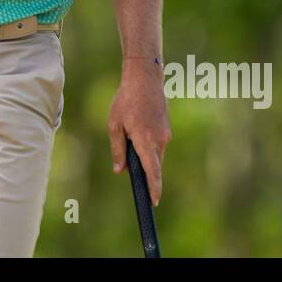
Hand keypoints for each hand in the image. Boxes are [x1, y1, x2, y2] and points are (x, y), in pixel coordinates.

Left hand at [108, 57, 171, 205]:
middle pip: (153, 165)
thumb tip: (119, 170)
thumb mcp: (114, 125)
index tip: (154, 202)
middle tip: (129, 167)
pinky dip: (148, 146)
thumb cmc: (125, 101)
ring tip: (129, 134)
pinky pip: (157, 145)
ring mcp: (165, 134)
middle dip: (144, 171)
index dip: (154, 188)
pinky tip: (136, 130)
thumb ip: (118, 149)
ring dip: (144, 155)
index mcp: (145, 139)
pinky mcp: (166, 129)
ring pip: (155, 155)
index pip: (153, 170)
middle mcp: (159, 140)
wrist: (145, 79)